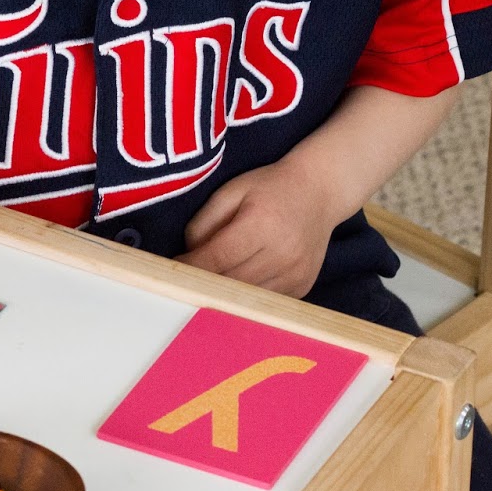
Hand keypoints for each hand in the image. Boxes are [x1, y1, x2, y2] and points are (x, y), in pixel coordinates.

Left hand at [177, 158, 341, 298]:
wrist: (320, 192)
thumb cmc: (270, 188)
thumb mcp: (231, 191)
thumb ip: (204, 223)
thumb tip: (185, 259)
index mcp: (262, 224)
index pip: (217, 258)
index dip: (190, 268)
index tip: (171, 272)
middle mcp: (282, 253)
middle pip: (230, 283)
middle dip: (203, 284)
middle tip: (183, 281)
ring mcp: (295, 274)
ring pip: (246, 299)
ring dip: (223, 295)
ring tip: (208, 284)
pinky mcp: (302, 287)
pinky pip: (264, 302)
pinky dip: (246, 298)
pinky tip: (238, 284)